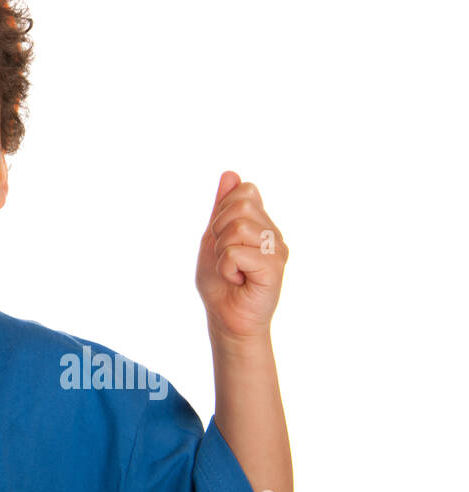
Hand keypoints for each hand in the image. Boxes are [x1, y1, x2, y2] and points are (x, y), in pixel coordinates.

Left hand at [196, 171, 287, 346]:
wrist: (226, 317)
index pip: (244, 191)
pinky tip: (238, 280)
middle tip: (226, 256)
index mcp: (261, 223)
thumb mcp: (213, 237)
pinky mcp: (274, 269)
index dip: (222, 211)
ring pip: (237, 228)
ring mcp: (277, 250)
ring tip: (233, 270)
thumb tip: (231, 174)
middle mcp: (274, 233)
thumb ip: (222, 207)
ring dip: (222, 251)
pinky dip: (226, 268)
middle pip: (240, 205)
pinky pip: (237, 252)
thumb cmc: (220, 282)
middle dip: (219, 230)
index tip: (222, 237)